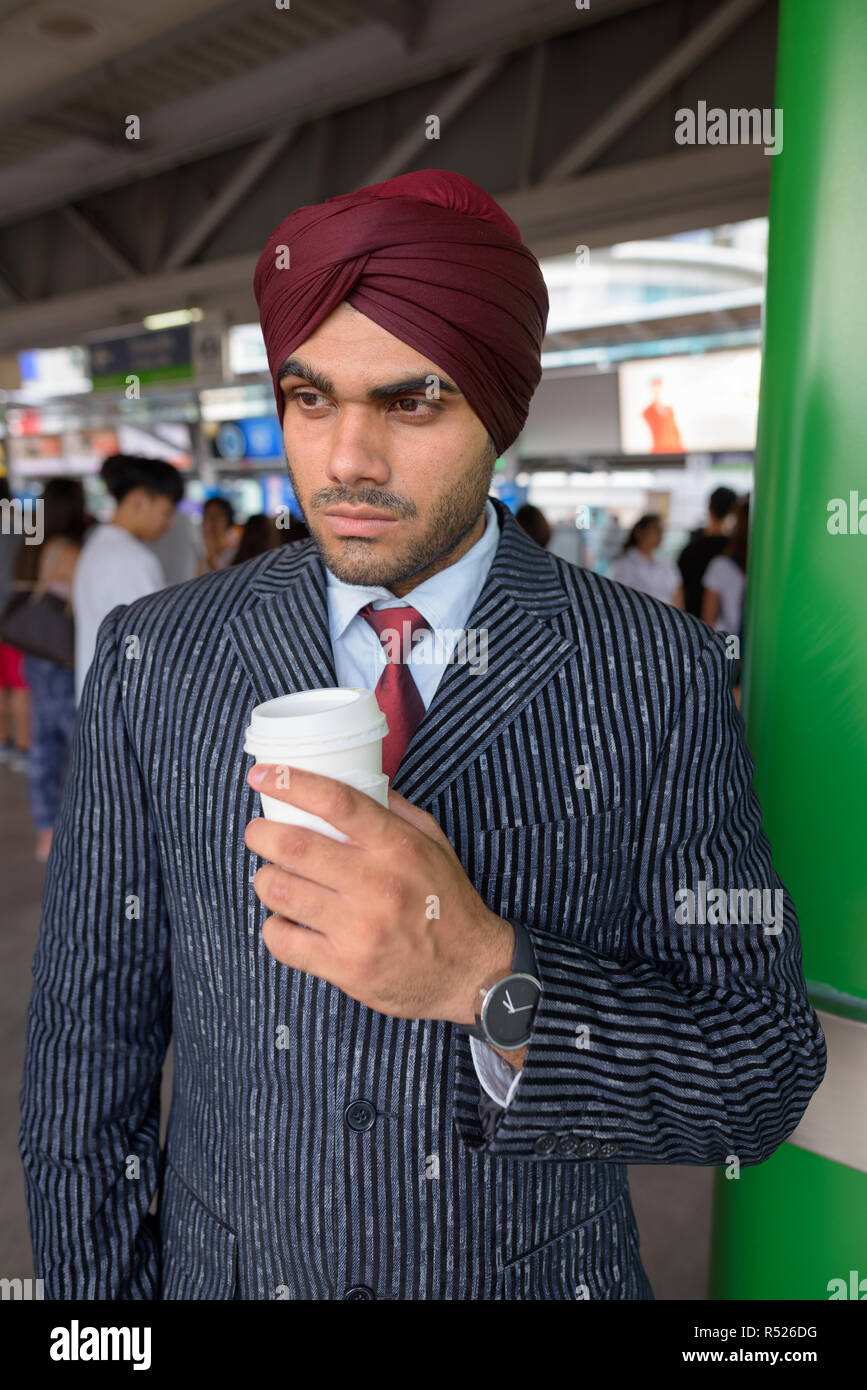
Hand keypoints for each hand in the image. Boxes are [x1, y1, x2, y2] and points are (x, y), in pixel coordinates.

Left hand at [244, 764, 514, 1026]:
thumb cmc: (447, 902)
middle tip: (258, 832)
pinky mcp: (345, 967)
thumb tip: (355, 778)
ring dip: (265, 879)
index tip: (262, 776)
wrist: (471, 971)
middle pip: (295, 846)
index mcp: (398, 847)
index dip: (291, 783)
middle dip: (261, 833)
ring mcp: (359, 928)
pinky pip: (282, 941)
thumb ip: (396, 810)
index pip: (337, 802)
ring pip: (281, 892)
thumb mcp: (435, 844)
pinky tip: (286, 921)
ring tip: (272, 877)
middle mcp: (377, 884)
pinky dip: (274, 927)